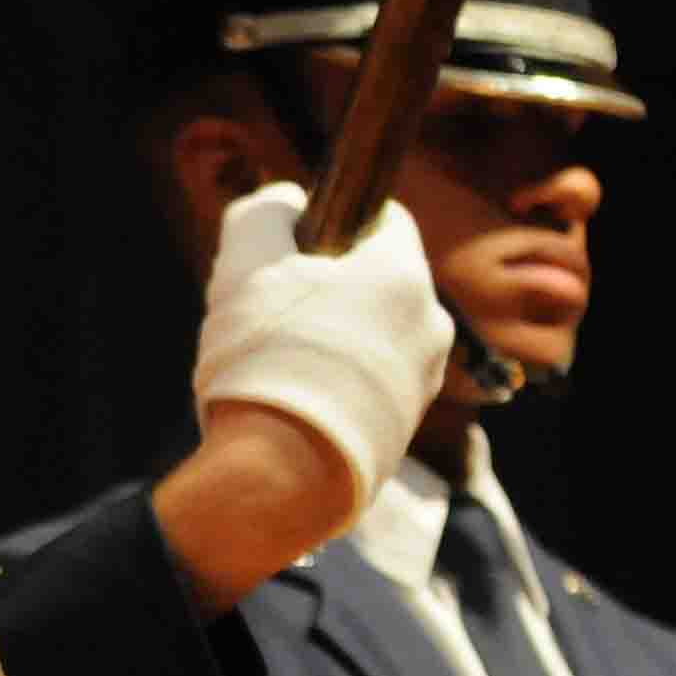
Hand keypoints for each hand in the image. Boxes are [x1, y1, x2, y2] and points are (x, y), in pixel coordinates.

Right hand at [188, 182, 455, 511]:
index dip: (332, 226)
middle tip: (271, 316)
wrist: (279, 473)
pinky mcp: (405, 429)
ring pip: (375, 337)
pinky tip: (295, 406)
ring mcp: (423, 381)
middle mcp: (431, 323)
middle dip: (328, 292)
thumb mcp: (244, 261)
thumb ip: (262, 213)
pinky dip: (339, 387)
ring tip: (278, 369)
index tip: (292, 252)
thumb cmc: (264, 359)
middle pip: (378, 283)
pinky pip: (372, 387)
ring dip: (333, 341)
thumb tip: (279, 202)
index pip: (384, 219)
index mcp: (403, 273)